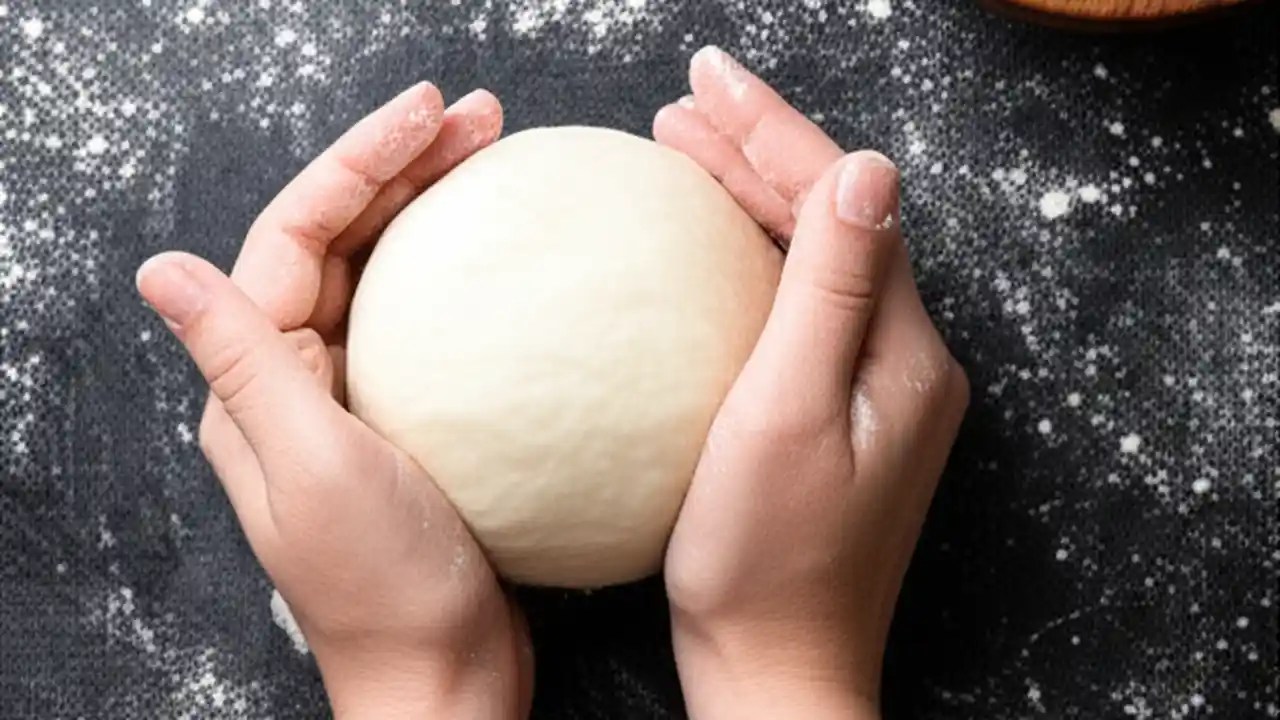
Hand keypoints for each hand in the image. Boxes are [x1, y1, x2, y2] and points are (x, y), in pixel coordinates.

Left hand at [136, 83, 531, 719]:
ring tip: (493, 157)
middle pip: (341, 240)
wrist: (444, 680)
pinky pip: (429, 323)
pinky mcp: (411, 421)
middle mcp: (297, 380)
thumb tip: (163, 270)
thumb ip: (246, 364)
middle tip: (478, 119)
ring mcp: (357, 399)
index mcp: (260, 383)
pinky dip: (463, 277)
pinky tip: (508, 258)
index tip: (428, 115)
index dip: (357, 162)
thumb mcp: (314, 467)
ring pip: (386, 273)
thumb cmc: (385, 590)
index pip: (296, 236)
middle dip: (402, 167)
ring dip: (434, 208)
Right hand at [653, 48, 968, 719]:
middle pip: (834, 218)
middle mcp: (903, 358)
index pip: (843, 201)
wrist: (775, 666)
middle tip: (681, 108)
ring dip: (755, 196)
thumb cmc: (765, 561)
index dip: (775, 130)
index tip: (707, 79)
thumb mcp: (786, 415)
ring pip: (815, 255)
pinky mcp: (837, 414)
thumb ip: (829, 290)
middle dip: (760, 150)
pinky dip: (751, 257)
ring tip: (684, 154)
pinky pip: (798, 304)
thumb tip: (865, 168)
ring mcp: (873, 387)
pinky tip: (704, 249)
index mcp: (902, 350)